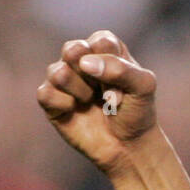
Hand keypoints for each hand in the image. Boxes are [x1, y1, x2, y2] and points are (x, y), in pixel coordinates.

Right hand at [36, 29, 157, 175]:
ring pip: (57, 72)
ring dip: (80, 92)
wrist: (128, 147)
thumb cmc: (136, 112)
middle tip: (105, 93)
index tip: (123, 86)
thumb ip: (121, 69)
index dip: (114, 67)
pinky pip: (46, 93)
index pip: (101, 42)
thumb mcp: (143, 87)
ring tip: (90, 102)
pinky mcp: (50, 99)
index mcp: (105, 47)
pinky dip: (65, 105)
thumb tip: (85, 63)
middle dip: (92, 76)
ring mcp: (63, 77)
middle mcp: (80, 57)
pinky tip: (75, 111)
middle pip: (73, 50)